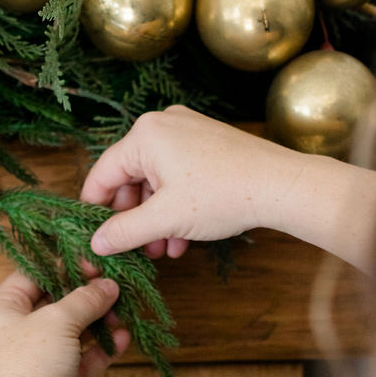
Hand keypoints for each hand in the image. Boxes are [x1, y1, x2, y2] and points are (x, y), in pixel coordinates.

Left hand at [0, 271, 130, 376]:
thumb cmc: (29, 366)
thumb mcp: (58, 320)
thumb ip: (85, 299)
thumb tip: (106, 285)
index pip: (31, 275)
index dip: (62, 266)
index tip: (93, 264)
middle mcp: (9, 334)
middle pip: (52, 305)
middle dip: (86, 298)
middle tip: (113, 289)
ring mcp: (28, 361)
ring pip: (67, 334)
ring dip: (96, 324)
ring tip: (122, 316)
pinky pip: (75, 361)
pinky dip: (96, 351)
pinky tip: (121, 340)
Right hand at [81, 105, 292, 259]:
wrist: (283, 186)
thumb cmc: (225, 195)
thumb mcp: (166, 219)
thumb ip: (124, 231)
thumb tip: (96, 243)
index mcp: (145, 135)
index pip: (103, 174)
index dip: (96, 210)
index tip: (92, 237)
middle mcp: (163, 125)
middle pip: (131, 178)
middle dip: (134, 219)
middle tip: (137, 251)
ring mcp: (187, 131)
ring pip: (157, 181)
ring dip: (156, 219)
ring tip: (164, 250)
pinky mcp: (207, 143)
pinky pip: (178, 176)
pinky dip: (176, 206)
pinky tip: (183, 238)